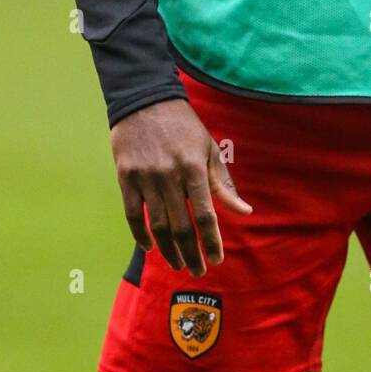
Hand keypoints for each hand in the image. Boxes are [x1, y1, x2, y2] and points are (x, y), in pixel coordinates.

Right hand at [111, 98, 251, 276]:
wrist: (145, 100)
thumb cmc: (183, 126)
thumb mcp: (209, 149)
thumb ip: (224, 183)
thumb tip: (244, 211)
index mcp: (194, 168)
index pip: (205, 214)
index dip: (211, 241)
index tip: (217, 260)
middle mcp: (170, 175)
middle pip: (181, 226)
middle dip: (191, 254)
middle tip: (198, 271)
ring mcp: (146, 177)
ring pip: (157, 225)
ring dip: (168, 250)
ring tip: (178, 264)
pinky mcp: (125, 178)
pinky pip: (132, 214)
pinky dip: (140, 235)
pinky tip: (150, 248)